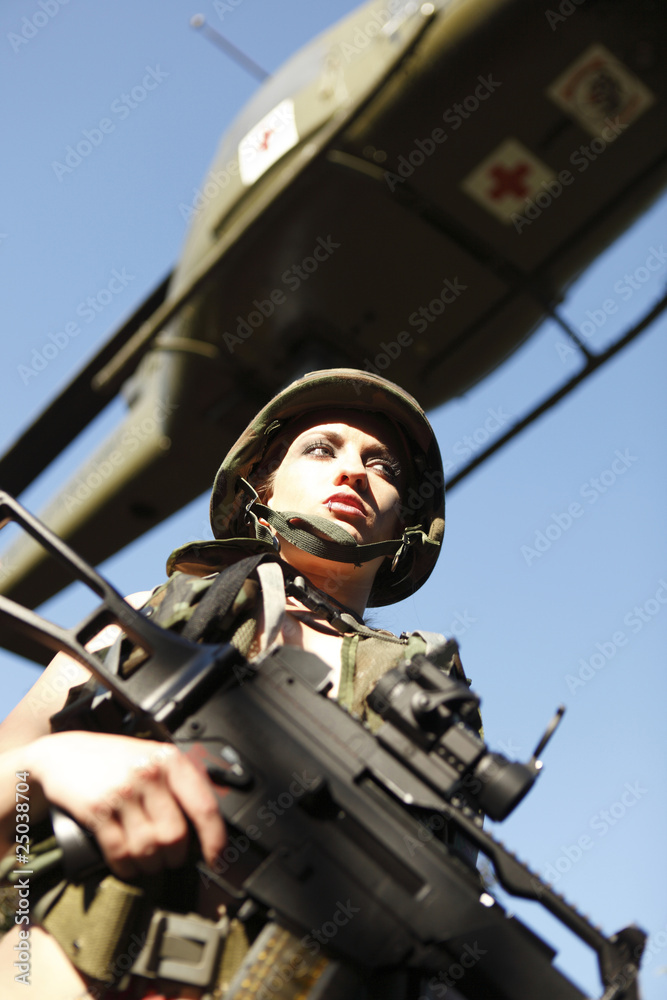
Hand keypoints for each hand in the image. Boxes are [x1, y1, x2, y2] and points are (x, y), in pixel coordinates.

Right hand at [27, 731, 224, 879]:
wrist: (63, 753)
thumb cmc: (113, 758)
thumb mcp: (152, 758)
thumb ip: (178, 784)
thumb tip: (206, 827)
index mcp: (170, 760)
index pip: (204, 807)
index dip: (214, 840)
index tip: (216, 859)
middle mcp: (148, 774)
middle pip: (175, 835)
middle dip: (175, 857)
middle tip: (170, 860)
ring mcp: (122, 791)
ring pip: (149, 848)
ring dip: (150, 865)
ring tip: (149, 863)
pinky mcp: (97, 809)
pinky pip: (119, 852)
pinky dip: (126, 867)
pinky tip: (128, 866)